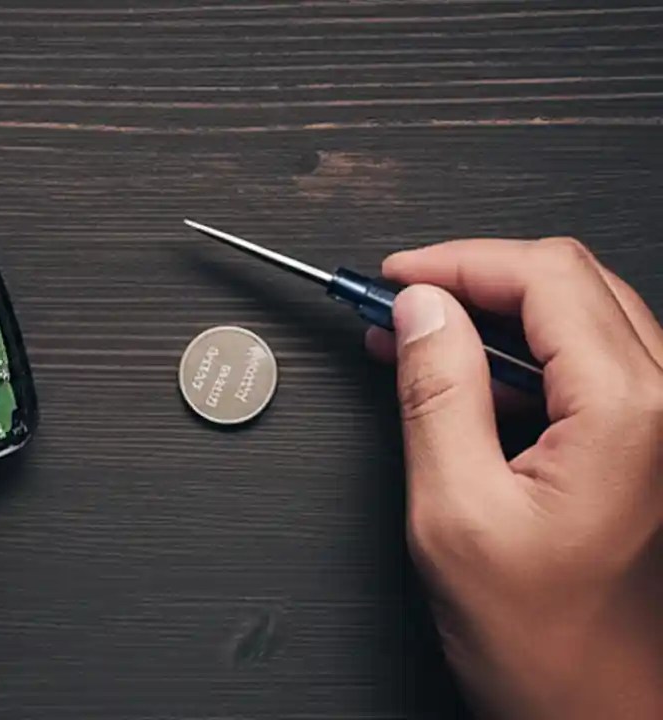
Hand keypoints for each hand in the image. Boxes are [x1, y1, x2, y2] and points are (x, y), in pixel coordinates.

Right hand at [368, 238, 662, 718]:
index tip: (395, 277)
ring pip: (578, 315)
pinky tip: (460, 378)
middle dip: (472, 279)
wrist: (598, 711)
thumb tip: (419, 311)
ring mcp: (660, 426)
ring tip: (413, 339)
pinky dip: (516, 356)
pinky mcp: (644, 447)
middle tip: (395, 302)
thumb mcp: (455, 513)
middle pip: (568, 282)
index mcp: (630, 413)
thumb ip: (436, 394)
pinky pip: (584, 364)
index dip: (458, 262)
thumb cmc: (547, 645)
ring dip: (491, 315)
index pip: (545, 278)